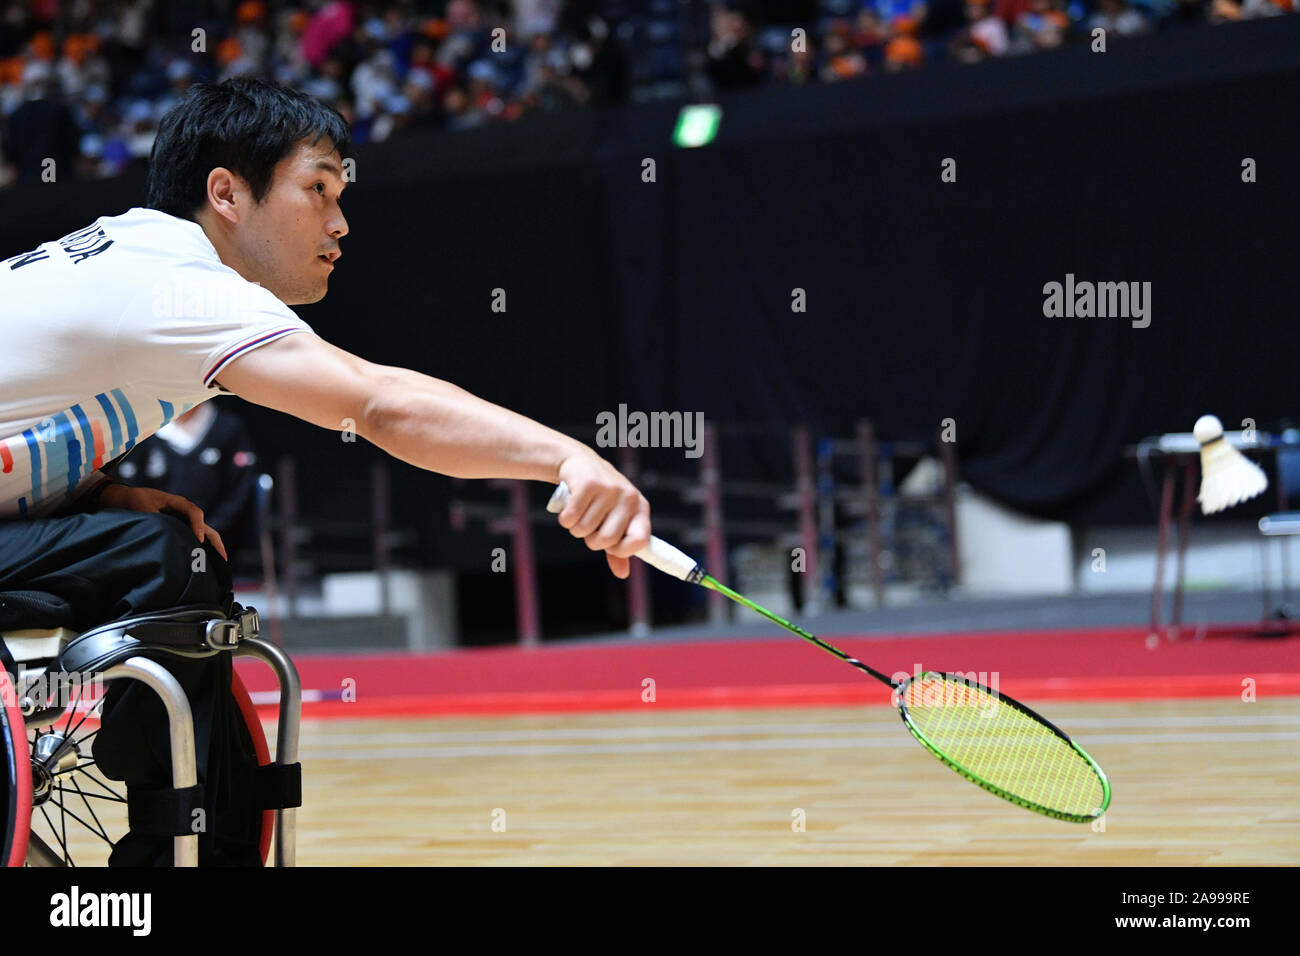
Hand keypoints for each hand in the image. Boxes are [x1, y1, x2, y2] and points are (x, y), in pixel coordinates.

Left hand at [98, 484, 227, 560]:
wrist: (124, 498)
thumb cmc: (133, 500)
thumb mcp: (141, 507)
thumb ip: (154, 518)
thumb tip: (164, 535)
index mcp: (177, 502)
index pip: (194, 512)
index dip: (198, 526)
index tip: (199, 540)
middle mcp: (184, 511)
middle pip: (205, 525)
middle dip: (215, 541)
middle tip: (222, 558)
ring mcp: (182, 519)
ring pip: (203, 531)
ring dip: (211, 545)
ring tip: (220, 562)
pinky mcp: (178, 527)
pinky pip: (193, 536)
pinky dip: (201, 547)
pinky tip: (204, 560)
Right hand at [554, 453, 650, 578]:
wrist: (580, 463)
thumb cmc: (599, 500)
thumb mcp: (613, 521)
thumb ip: (618, 549)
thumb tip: (623, 573)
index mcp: (640, 508)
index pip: (640, 541)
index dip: (621, 550)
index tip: (610, 547)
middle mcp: (629, 497)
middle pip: (606, 540)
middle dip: (591, 540)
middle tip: (589, 528)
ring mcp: (609, 489)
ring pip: (585, 530)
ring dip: (576, 528)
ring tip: (579, 513)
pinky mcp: (589, 484)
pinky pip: (571, 518)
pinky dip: (565, 519)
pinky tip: (568, 508)